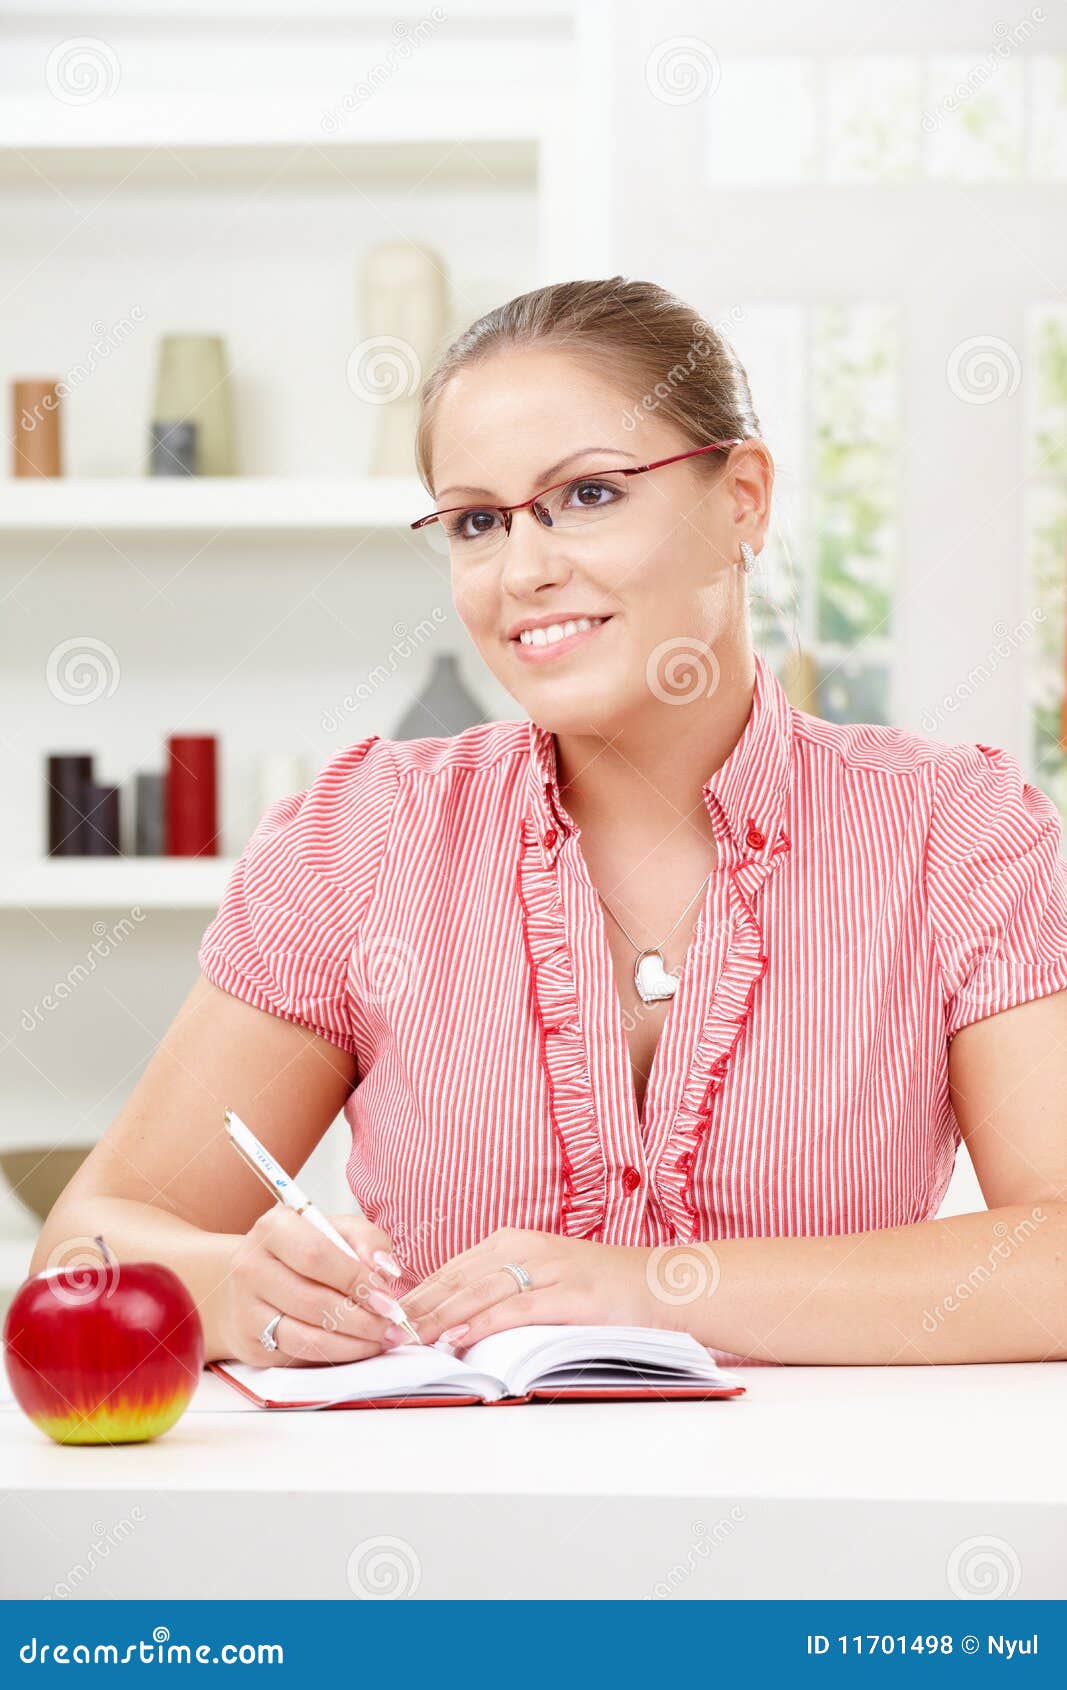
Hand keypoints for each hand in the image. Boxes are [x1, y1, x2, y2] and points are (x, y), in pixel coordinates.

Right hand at [220, 1208, 409, 1366]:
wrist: (254, 1282)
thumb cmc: (305, 1252)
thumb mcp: (339, 1231)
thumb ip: (367, 1240)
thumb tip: (384, 1269)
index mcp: (274, 1228)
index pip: (317, 1256)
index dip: (357, 1280)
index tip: (387, 1297)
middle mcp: (251, 1266)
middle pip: (313, 1301)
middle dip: (362, 1319)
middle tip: (392, 1325)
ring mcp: (246, 1309)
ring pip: (306, 1337)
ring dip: (354, 1344)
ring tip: (383, 1339)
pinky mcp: (250, 1344)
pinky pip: (299, 1356)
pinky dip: (337, 1356)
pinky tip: (360, 1348)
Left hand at [398, 1227, 665, 1350]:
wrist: (658, 1284)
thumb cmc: (599, 1289)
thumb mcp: (543, 1278)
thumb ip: (501, 1291)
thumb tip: (452, 1321)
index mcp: (513, 1241)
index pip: (450, 1269)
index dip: (416, 1294)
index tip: (385, 1317)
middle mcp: (525, 1247)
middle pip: (457, 1278)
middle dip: (418, 1307)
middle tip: (384, 1332)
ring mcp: (548, 1268)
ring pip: (479, 1291)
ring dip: (440, 1317)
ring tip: (409, 1338)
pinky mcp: (569, 1293)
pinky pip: (516, 1308)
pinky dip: (483, 1324)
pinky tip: (460, 1339)